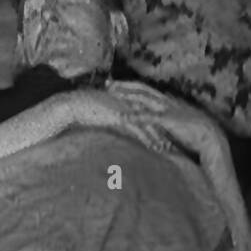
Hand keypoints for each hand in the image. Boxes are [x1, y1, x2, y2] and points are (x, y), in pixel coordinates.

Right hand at [53, 88, 168, 151]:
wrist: (74, 105)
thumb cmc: (85, 109)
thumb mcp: (104, 111)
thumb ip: (114, 116)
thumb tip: (118, 124)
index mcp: (128, 100)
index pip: (149, 113)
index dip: (159, 125)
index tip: (169, 135)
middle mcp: (131, 103)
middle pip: (154, 119)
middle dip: (165, 132)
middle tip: (176, 144)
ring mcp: (127, 110)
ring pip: (150, 125)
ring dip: (160, 138)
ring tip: (170, 150)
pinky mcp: (122, 117)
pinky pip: (139, 130)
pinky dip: (148, 139)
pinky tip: (155, 148)